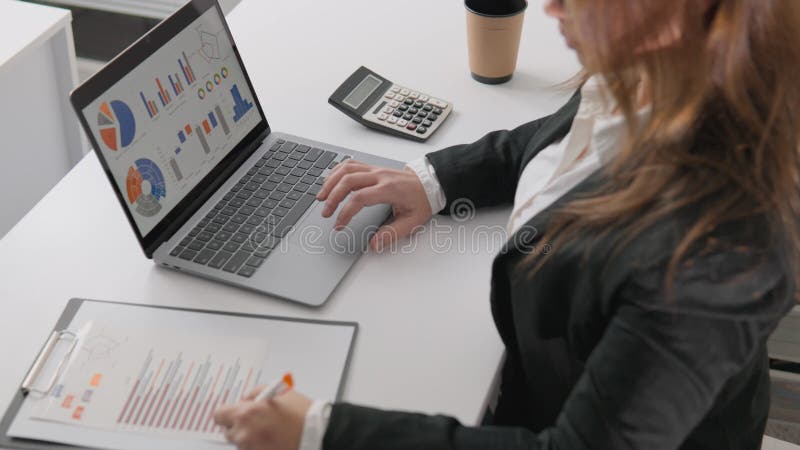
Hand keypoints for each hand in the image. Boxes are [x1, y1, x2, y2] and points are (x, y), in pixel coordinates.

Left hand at [213, 386, 311, 449]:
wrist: (316, 433)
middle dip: (240, 426)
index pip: (219, 415)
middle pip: (229, 432)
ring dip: (249, 438)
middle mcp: (244, 433)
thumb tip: (244, 400)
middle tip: (256, 422)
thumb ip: (254, 393)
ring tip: (268, 432)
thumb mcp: (276, 392)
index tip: (233, 413)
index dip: (226, 413)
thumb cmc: (300, 412)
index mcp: (246, 413)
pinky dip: (258, 446)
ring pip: (241, 443)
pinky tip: (272, 440)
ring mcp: (251, 449)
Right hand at [317, 159, 432, 250]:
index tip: (339, 225)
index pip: (359, 198)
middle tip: (325, 213)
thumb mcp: (413, 222)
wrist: (430, 183)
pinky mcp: (372, 168)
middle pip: (348, 180)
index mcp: (389, 189)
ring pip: (346, 169)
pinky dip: (337, 171)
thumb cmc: (421, 200)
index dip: (345, 212)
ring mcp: (375, 170)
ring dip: (330, 182)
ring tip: (321, 197)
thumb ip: (392, 234)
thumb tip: (374, 245)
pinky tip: (330, 182)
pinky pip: (350, 164)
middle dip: (332, 197)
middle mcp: (379, 176)